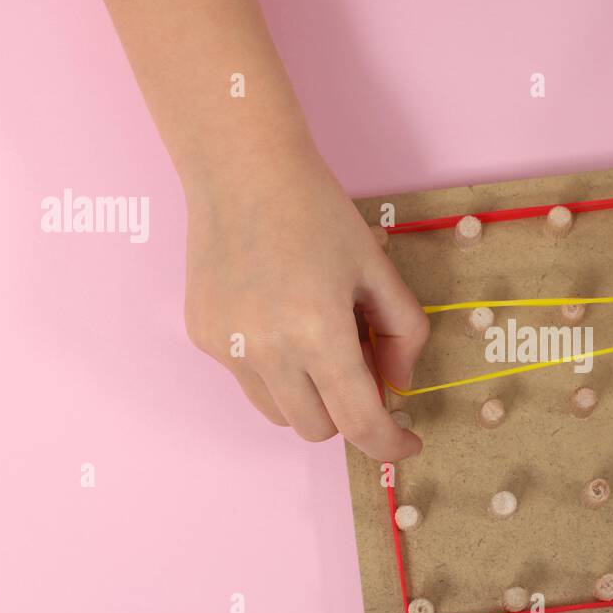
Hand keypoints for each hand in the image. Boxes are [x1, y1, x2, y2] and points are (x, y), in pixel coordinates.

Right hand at [183, 150, 427, 459]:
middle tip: (362, 367)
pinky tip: (280, 317)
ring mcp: (229, 348)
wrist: (242, 169)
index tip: (406, 443)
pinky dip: (275, 369)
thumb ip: (404, 333)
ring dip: (309, 397)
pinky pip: (249, 381)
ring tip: (318, 340)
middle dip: (348, 414)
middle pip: (318, 430)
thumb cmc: (318, 212)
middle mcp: (267, 350)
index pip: (358, 423)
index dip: (389, 444)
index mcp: (318, 333)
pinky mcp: (205, 337)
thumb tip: (399, 387)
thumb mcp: (378, 270)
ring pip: (279, 414)